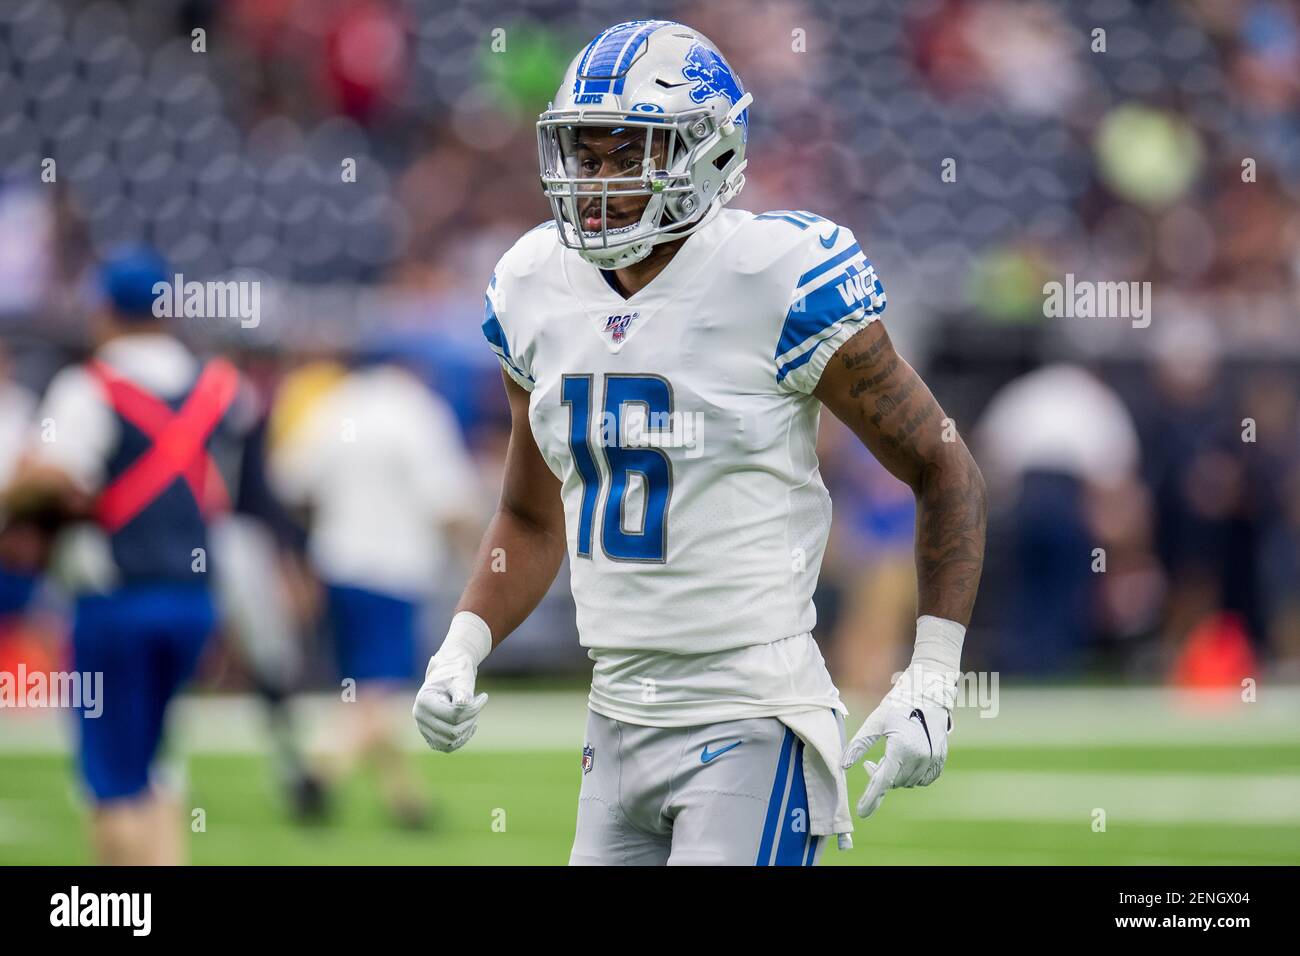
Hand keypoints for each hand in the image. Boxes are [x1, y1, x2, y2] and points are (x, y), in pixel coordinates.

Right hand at [413, 612, 491, 752]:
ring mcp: (423, 728)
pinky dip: (462, 738)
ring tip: (473, 711)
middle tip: (479, 702)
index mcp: (424, 700)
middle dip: (471, 718)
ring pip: (451, 741)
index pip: (453, 715)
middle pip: (452, 730)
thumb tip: (463, 703)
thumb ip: (462, 690)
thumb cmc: (456, 673)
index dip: (473, 709)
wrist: (449, 674)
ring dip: (468, 728)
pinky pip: (448, 746)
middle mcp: (419, 716)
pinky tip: (470, 724)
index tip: (484, 696)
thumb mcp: (461, 678)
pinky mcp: (431, 736)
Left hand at [840, 615, 964, 818]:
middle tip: (870, 763)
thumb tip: (843, 765)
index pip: (882, 781)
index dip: (871, 798)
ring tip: (888, 757)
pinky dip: (912, 776)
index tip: (861, 813)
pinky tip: (904, 762)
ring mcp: (933, 760)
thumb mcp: (875, 721)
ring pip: (908, 782)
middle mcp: (919, 757)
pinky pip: (924, 780)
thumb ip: (859, 744)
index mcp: (900, 748)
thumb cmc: (898, 704)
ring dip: (896, 776)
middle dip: (880, 777)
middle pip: (894, 782)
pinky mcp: (940, 760)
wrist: (929, 692)